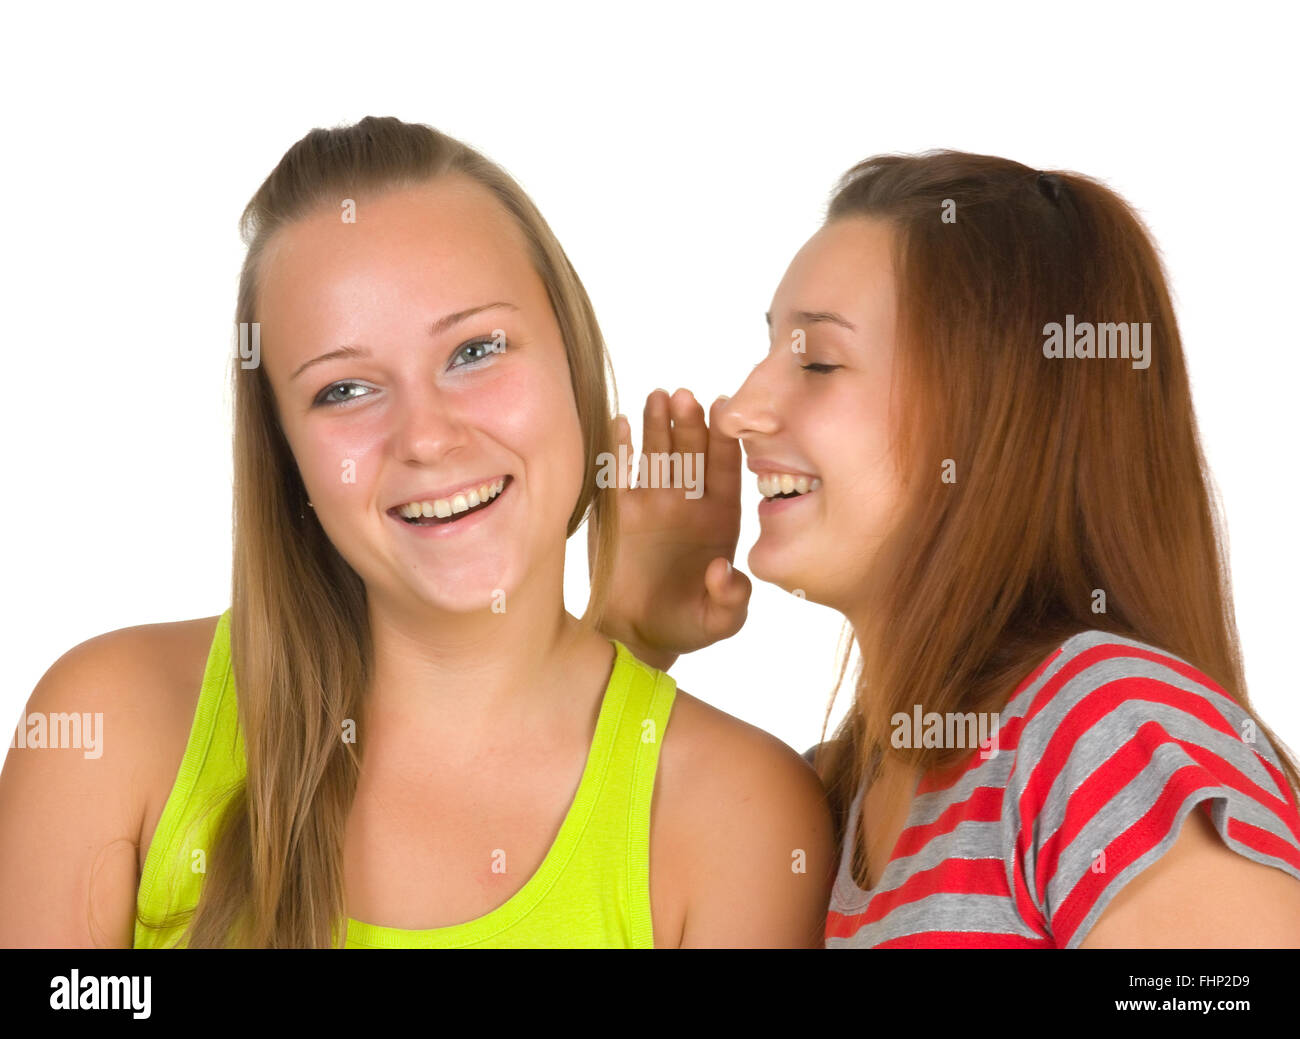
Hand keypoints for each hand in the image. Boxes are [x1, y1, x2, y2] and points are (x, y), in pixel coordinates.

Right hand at [589, 388, 751, 669]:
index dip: (726, 442)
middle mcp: (687, 502)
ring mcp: (651, 502)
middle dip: (690, 423)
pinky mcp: (616, 510)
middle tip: (685, 396)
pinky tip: (618, 423)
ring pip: (657, 453)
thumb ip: (731, 600)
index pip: (726, 471)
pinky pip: (618, 472)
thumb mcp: (719, 622)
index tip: (725, 411)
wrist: (635, 636)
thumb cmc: (686, 626)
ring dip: (657, 424)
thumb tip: (724, 571)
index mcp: (720, 519)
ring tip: (658, 396)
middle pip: (691, 452)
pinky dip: (618, 448)